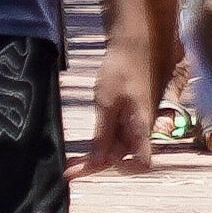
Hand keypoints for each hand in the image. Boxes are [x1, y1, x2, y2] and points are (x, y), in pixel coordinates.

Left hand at [84, 35, 158, 173]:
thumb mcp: (107, 102)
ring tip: (72, 160)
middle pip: (123, 156)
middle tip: (68, 170)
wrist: (136, 42)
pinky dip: (102, 139)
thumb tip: (100, 161)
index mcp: (141, 126)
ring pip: (119, 145)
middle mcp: (142, 127)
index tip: (96, 166)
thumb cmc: (123, 69)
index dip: (123, 169)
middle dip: (96, 165)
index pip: (141, 162)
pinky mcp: (133, 111)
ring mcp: (138, 119)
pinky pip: (118, 133)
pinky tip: (89, 141)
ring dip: (97, 153)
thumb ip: (104, 134)